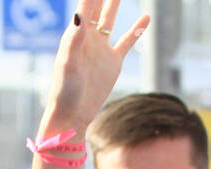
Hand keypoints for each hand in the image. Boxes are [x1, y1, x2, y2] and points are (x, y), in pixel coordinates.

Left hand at [42, 0, 148, 129]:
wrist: (73, 116)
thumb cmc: (64, 91)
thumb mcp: (68, 63)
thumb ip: (74, 38)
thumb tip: (79, 13)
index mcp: (75, 33)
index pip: (86, 3)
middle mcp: (88, 37)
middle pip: (99, 5)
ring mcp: (101, 48)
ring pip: (111, 17)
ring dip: (116, 1)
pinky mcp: (112, 62)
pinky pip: (127, 41)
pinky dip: (137, 29)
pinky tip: (146, 17)